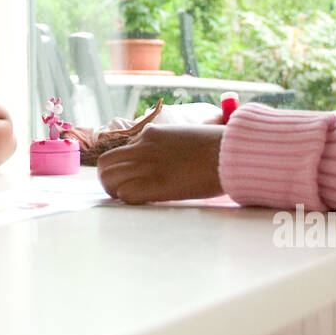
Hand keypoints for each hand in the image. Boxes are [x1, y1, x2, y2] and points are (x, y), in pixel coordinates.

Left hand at [96, 124, 224, 203]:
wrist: (230, 153)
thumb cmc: (218, 146)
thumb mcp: (186, 137)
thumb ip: (169, 145)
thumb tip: (171, 156)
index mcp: (152, 134)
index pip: (122, 150)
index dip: (125, 166)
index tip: (134, 175)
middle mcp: (143, 147)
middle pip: (106, 163)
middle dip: (110, 178)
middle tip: (122, 190)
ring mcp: (146, 165)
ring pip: (109, 178)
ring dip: (115, 190)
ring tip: (130, 198)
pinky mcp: (154, 184)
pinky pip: (125, 194)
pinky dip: (129, 199)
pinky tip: (143, 200)